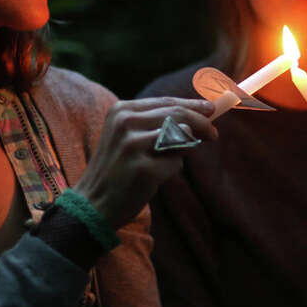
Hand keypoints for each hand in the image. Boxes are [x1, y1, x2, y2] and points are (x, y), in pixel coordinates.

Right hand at [73, 97, 215, 229]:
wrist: (92, 204)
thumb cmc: (117, 170)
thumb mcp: (128, 137)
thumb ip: (157, 123)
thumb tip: (200, 114)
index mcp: (121, 111)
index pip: (167, 102)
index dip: (193, 106)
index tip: (212, 110)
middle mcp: (125, 123)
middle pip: (178, 115)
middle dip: (202, 124)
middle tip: (214, 135)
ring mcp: (133, 146)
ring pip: (180, 138)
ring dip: (180, 151)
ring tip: (160, 164)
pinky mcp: (143, 169)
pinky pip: (176, 163)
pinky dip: (171, 170)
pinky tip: (151, 179)